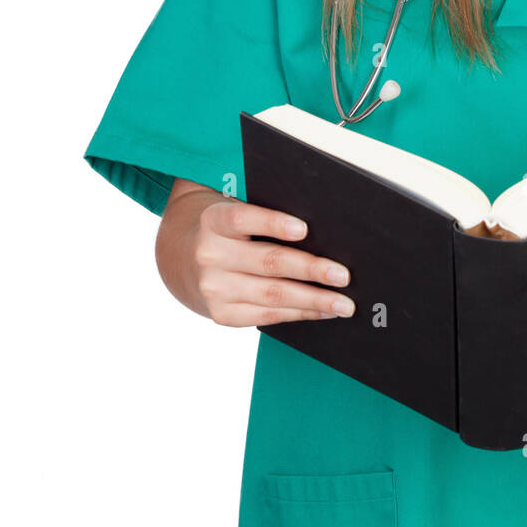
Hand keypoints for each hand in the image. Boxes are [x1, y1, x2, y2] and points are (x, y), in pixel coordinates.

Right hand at [158, 180, 355, 325]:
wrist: (184, 260)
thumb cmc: (228, 230)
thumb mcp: (236, 211)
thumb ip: (265, 213)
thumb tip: (323, 228)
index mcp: (214, 220)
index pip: (243, 219)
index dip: (273, 223)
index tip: (304, 229)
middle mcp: (210, 255)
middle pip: (268, 262)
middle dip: (311, 270)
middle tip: (343, 276)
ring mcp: (214, 288)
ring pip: (272, 295)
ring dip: (313, 300)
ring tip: (343, 304)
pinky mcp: (221, 314)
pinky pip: (267, 316)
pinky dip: (299, 314)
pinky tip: (322, 312)